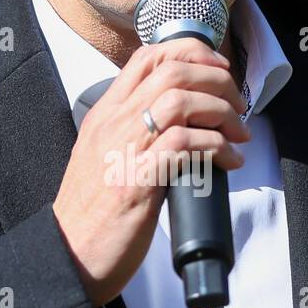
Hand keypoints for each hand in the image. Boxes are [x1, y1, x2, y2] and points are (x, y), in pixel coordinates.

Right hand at [52, 37, 250, 307]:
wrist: (69, 255)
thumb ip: (132, 134)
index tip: (218, 69)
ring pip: (181, 100)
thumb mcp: (104, 157)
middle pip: (172, 71)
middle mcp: (113, 123)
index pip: (147, 57)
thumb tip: (180, 126)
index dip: (191, 53)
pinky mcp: (138, 180)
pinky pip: (185, 143)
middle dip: (217, 81)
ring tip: (238, 133)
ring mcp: (124, 149)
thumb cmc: (91, 214)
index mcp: (105, 114)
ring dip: (221, 111)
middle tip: (237, 105)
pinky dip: (216, 147)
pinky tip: (229, 161)